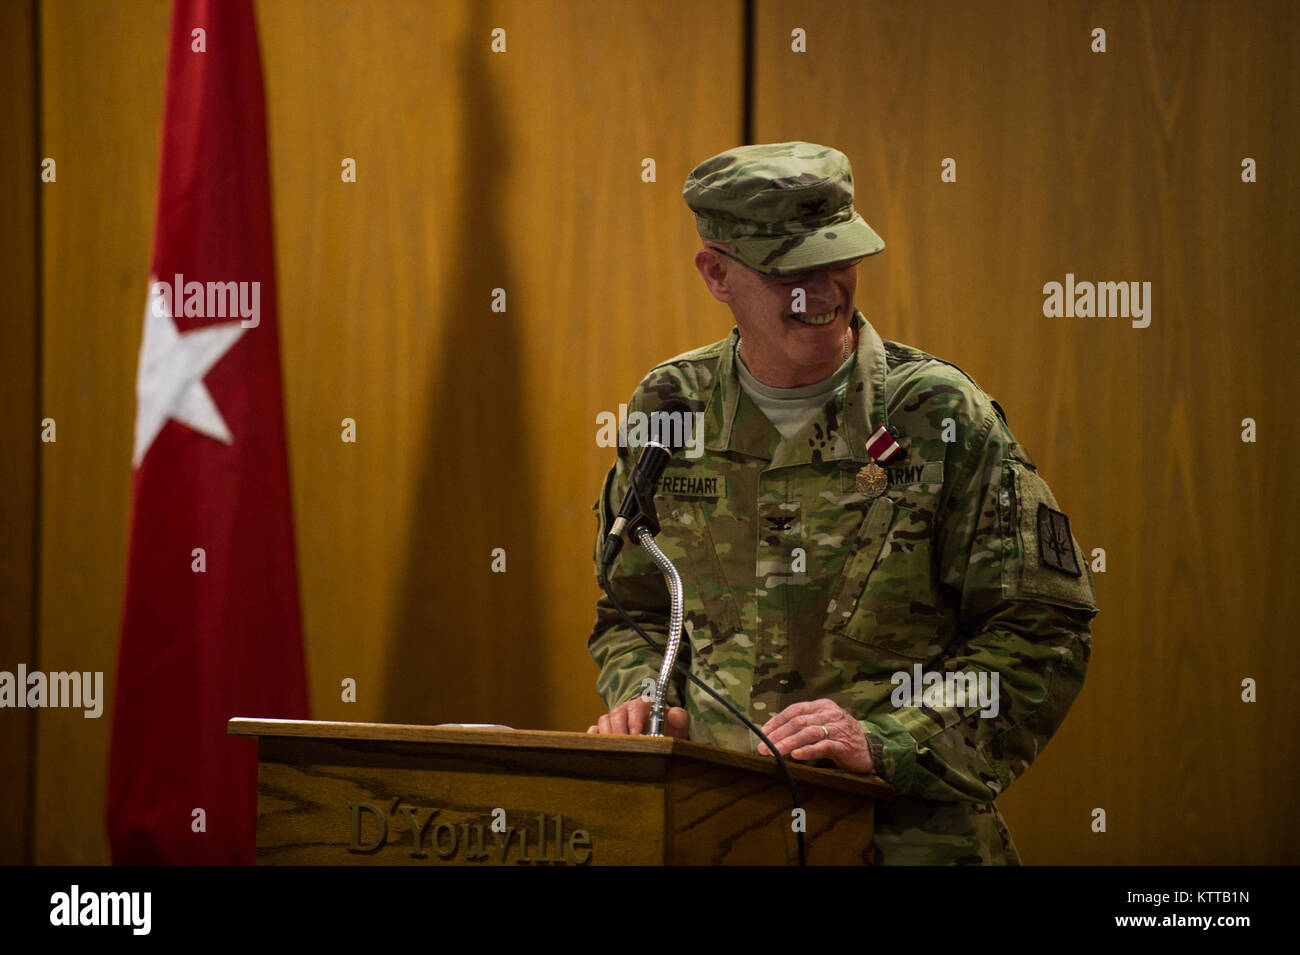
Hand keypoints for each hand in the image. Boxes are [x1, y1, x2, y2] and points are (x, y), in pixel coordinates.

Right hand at [587, 695, 689, 738]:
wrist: (658, 735)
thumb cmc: (667, 729)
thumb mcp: (677, 724)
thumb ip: (680, 718)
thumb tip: (675, 714)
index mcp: (643, 704)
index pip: (636, 706)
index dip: (635, 720)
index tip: (636, 734)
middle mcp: (626, 709)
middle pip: (617, 714)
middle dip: (620, 731)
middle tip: (625, 747)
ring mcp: (613, 719)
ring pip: (604, 721)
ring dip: (608, 736)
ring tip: (615, 751)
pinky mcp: (604, 730)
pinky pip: (594, 730)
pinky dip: (594, 737)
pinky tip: (600, 748)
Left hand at [757, 699, 872, 773]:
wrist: (871, 748)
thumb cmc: (842, 736)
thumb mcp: (823, 724)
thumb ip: (804, 725)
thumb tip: (775, 734)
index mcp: (821, 706)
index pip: (794, 710)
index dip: (777, 721)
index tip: (763, 733)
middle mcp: (829, 714)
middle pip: (798, 722)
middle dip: (778, 734)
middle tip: (764, 747)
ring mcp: (837, 729)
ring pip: (808, 733)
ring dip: (789, 743)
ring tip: (775, 752)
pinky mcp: (844, 745)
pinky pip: (823, 746)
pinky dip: (808, 750)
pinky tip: (796, 755)